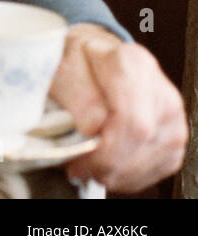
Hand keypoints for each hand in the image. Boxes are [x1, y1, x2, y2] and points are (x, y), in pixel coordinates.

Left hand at [49, 22, 186, 192]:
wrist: (95, 60)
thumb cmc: (75, 63)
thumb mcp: (60, 69)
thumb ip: (75, 96)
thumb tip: (92, 130)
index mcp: (133, 64)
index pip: (132, 120)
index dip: (106, 151)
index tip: (78, 162)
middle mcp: (162, 89)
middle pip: (144, 140)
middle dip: (108, 165)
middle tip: (79, 169)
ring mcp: (174, 115)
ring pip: (155, 159)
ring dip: (119, 174)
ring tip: (91, 168)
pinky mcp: (175, 136)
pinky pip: (162, 166)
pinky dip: (132, 176)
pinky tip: (110, 169)